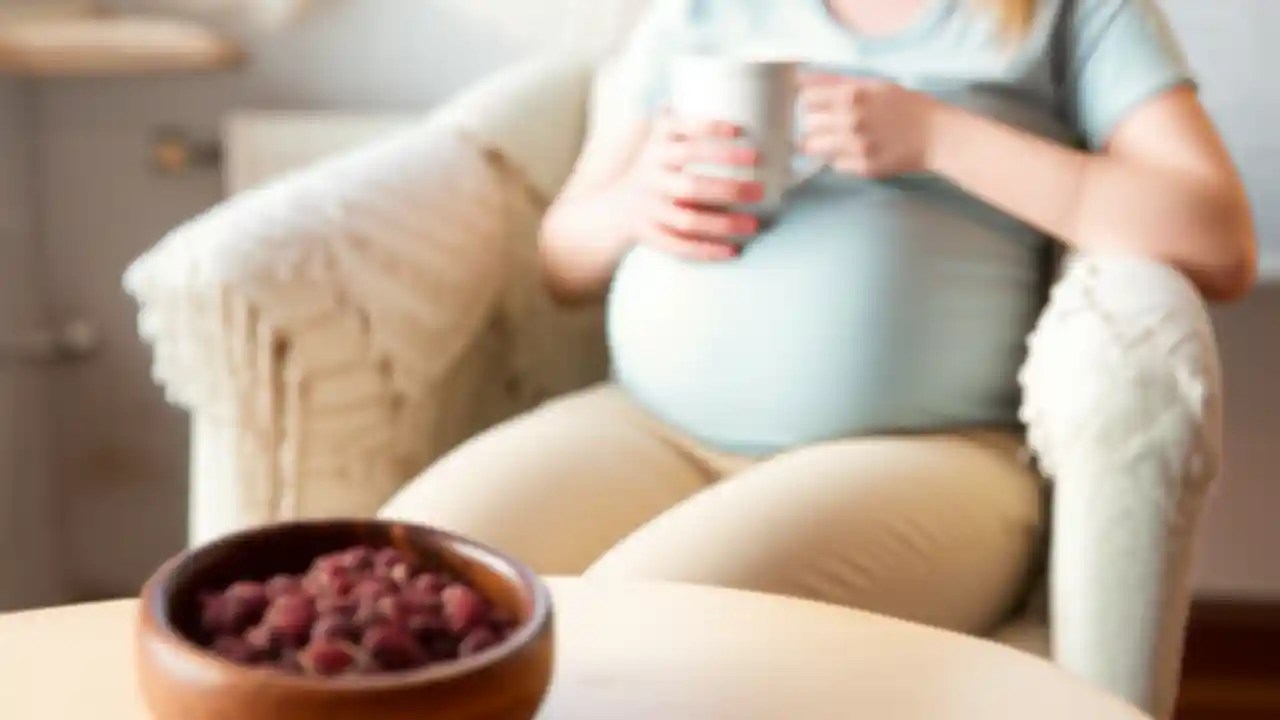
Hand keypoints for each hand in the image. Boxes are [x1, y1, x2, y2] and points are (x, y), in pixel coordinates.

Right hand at [625, 112, 763, 260]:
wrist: (617, 207)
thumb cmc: (658, 165)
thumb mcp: (663, 137)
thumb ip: (692, 121)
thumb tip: (753, 104)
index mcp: (657, 146)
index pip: (681, 135)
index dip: (709, 130)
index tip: (740, 131)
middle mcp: (650, 176)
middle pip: (690, 184)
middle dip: (728, 188)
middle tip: (761, 188)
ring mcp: (649, 208)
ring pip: (687, 220)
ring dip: (722, 224)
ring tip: (754, 224)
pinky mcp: (650, 234)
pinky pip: (678, 246)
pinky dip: (706, 251)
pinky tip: (733, 251)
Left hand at [799, 74, 941, 178]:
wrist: (937, 136)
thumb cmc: (906, 105)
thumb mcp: (873, 84)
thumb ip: (834, 81)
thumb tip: (800, 78)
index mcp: (851, 95)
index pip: (807, 98)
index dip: (810, 101)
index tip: (818, 105)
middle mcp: (850, 120)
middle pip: (808, 124)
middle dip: (816, 124)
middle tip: (832, 124)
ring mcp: (855, 146)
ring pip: (815, 147)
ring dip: (823, 143)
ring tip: (841, 139)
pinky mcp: (863, 167)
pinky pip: (835, 164)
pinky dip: (841, 159)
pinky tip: (857, 152)